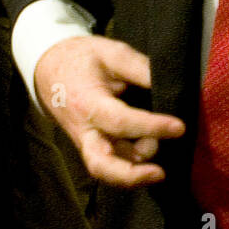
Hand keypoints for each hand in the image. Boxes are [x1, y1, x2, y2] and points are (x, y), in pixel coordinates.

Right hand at [34, 35, 185, 185]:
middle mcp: (85, 131)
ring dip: (136, 169)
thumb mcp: (113, 53)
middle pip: (102, 166)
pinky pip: (112, 165)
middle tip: (160, 172)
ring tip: (156, 145)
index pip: (120, 122)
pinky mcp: (94, 147)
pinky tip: (150, 153)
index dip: (151, 127)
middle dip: (132, 176)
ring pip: (109, 171)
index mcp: (87, 103)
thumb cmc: (82, 59)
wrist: (50, 68)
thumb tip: (171, 85)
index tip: (179, 127)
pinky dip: (132, 166)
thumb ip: (141, 68)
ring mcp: (87, 143)